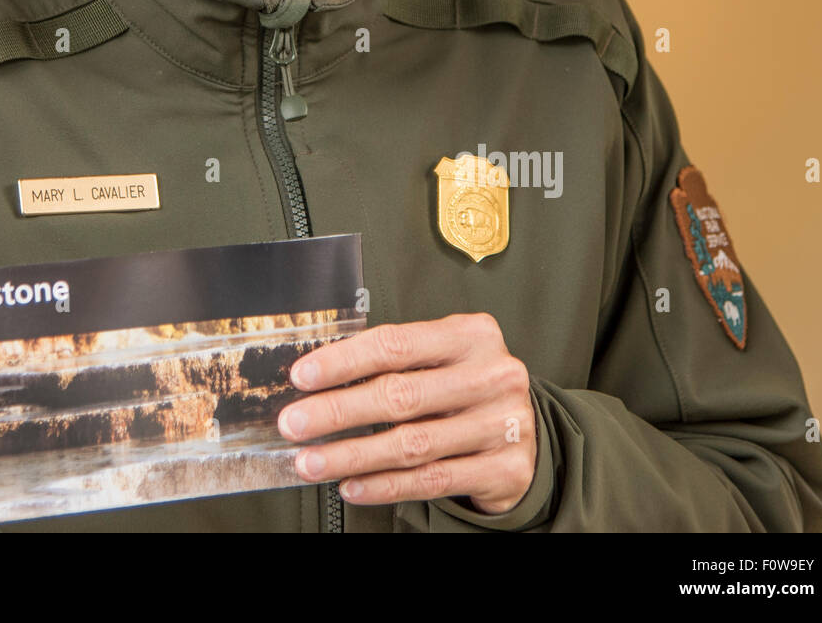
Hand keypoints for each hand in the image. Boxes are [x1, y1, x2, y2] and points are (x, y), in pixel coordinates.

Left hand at [277, 313, 536, 513]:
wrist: (527, 428)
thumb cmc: (467, 384)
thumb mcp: (443, 356)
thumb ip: (395, 361)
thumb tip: (318, 379)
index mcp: (471, 335)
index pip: (396, 344)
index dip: (345, 361)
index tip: (303, 376)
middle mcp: (492, 375)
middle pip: (400, 396)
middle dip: (337, 411)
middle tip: (295, 423)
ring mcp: (502, 424)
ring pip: (412, 445)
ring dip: (352, 455)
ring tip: (311, 462)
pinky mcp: (505, 469)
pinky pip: (432, 481)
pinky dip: (385, 486)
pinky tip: (352, 485)